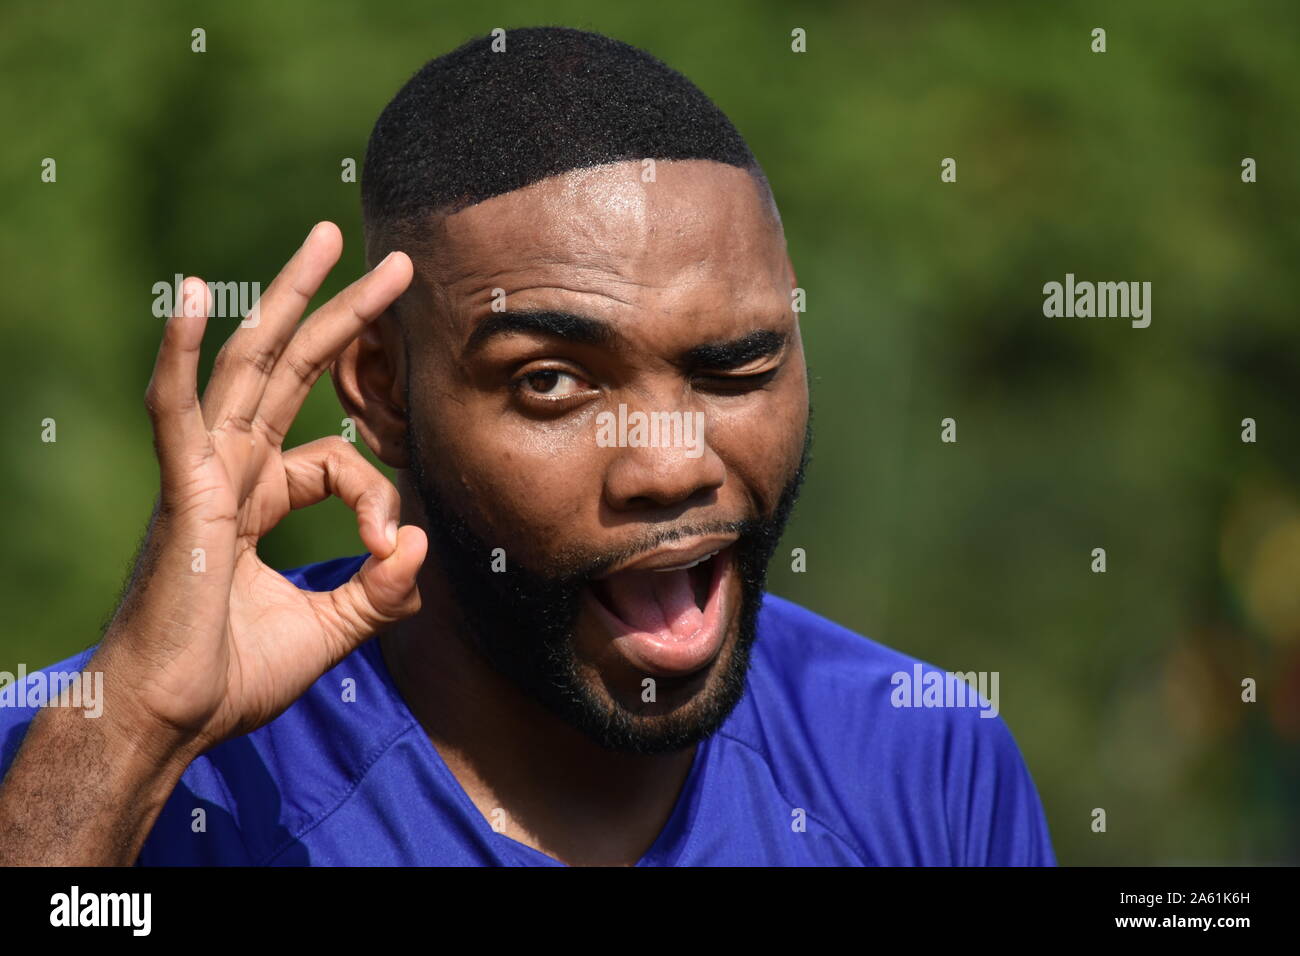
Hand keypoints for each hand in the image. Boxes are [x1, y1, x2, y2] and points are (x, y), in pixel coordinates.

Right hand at [99, 221, 426, 757]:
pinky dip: (177, 354)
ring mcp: (202, 475)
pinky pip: (176, 412)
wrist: (169, 723)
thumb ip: (380, 591)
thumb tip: (423, 546)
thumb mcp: (330, 631)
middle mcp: (231, 471)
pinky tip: (190, 295)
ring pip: (247, 366)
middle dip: (340, 312)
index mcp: (259, 498)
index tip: (394, 551)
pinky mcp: (182, 495)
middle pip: (291, 369)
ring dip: (287, 298)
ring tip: (325, 238)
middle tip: (389, 259)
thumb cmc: (231, 679)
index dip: (380, 495)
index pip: (337, 460)